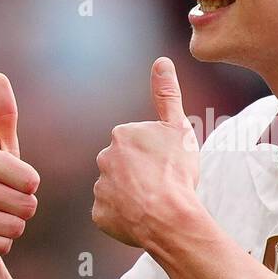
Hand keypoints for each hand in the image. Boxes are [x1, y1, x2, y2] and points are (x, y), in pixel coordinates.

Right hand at [0, 73, 40, 263]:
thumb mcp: (0, 148)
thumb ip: (3, 115)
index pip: (31, 181)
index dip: (29, 186)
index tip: (11, 182)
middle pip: (26, 206)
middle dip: (23, 209)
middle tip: (3, 203)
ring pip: (14, 228)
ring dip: (12, 227)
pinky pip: (0, 247)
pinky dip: (0, 245)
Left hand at [91, 57, 200, 248]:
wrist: (169, 217)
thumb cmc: (177, 171)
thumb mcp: (178, 128)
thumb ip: (167, 95)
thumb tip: (162, 61)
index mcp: (122, 134)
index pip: (137, 142)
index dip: (156, 155)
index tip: (167, 165)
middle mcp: (105, 158)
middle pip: (124, 164)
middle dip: (140, 173)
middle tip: (162, 185)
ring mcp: (100, 187)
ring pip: (117, 188)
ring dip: (132, 194)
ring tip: (154, 203)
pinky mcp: (99, 214)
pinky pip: (111, 212)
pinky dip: (124, 216)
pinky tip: (141, 217)